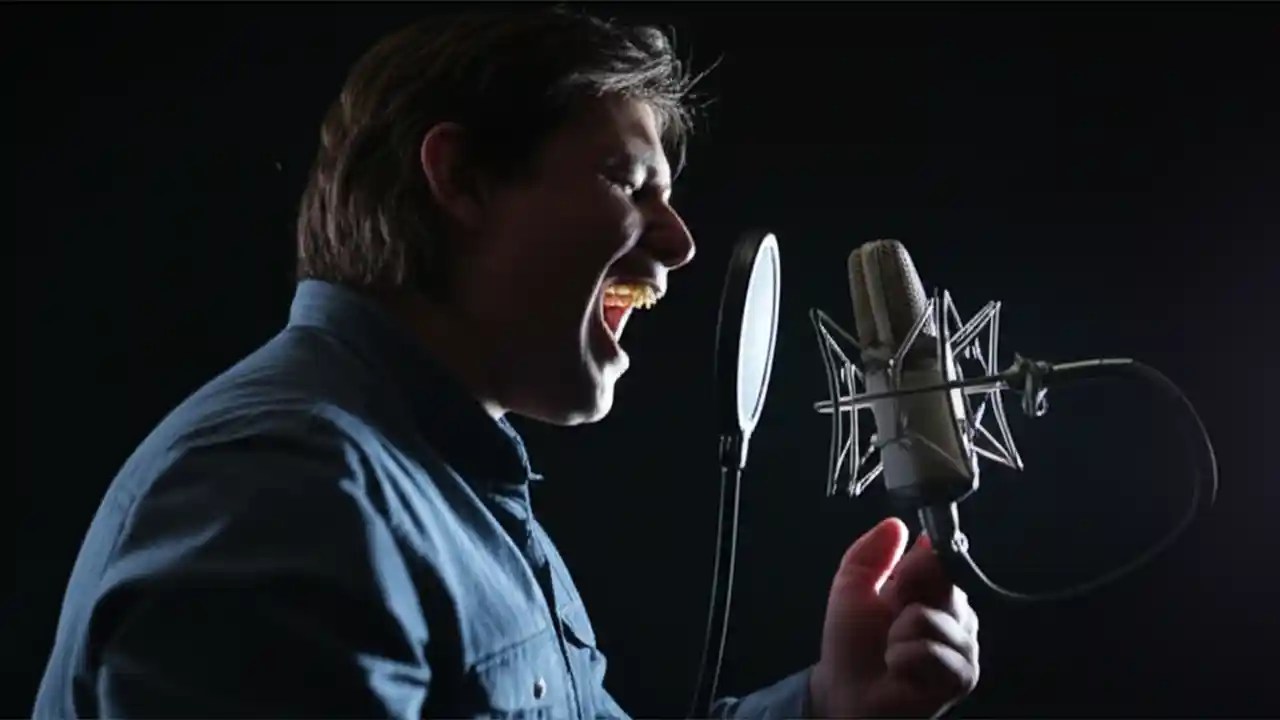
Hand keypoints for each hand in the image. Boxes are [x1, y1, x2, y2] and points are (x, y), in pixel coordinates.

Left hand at [809, 517, 979, 717]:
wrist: (845, 692)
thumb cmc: (852, 644)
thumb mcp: (852, 587)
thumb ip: (869, 553)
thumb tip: (896, 524)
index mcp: (932, 588)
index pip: (943, 556)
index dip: (919, 564)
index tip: (899, 578)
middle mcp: (954, 613)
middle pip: (945, 583)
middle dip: (903, 599)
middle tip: (888, 620)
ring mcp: (962, 645)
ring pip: (933, 619)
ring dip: (898, 635)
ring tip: (890, 649)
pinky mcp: (962, 676)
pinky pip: (934, 652)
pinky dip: (904, 658)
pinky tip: (898, 668)